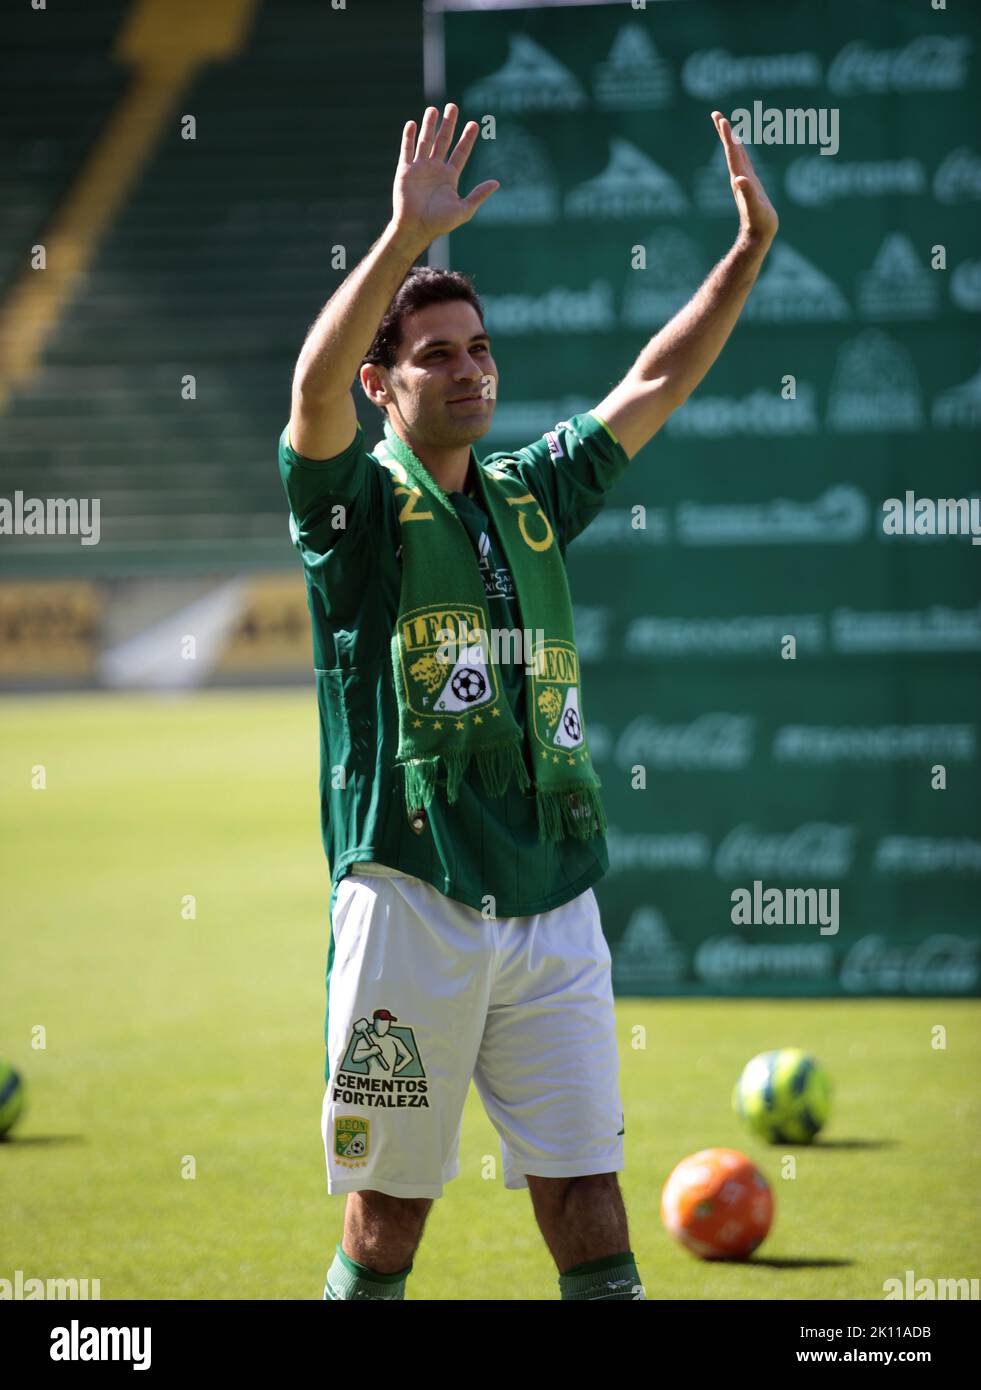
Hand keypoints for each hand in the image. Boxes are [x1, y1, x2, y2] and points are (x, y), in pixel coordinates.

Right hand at [392, 103, 498, 245]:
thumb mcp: (464, 210)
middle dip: (448, 124)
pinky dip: (408, 137)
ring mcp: (420, 168)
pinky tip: (412, 123)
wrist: (416, 229)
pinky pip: (407, 150)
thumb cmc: (439, 223)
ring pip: (426, 141)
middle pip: (443, 141)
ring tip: (434, 109)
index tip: (475, 125)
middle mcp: (435, 169)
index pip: (460, 153)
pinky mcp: (405, 171)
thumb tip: (496, 183)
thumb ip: (479, 195)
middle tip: (453, 107)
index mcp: (449, 177)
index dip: (467, 139)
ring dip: (429, 125)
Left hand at [711, 110, 777, 247]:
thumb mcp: (755, 207)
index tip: (722, 119)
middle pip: (730, 150)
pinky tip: (740, 147)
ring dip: (730, 139)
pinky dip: (740, 151)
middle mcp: (738, 177)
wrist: (757, 236)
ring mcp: (743, 180)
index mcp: (740, 179)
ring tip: (725, 124)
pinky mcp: (749, 184)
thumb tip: (739, 180)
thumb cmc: (759, 223)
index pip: (733, 153)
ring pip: (735, 154)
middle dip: (724, 132)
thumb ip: (748, 193)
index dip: (728, 136)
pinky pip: (743, 162)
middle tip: (716, 114)